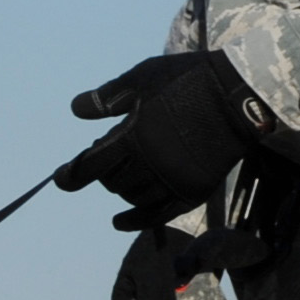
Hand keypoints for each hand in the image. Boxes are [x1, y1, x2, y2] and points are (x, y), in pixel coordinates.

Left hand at [54, 53, 277, 226]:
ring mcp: (172, 181)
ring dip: (120, 188)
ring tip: (122, 173)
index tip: (59, 179)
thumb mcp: (143, 78)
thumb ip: (108, 98)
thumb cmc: (188, 80)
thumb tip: (75, 109)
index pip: (91, 166)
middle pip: (111, 182)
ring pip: (132, 198)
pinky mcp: (191, 192)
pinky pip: (156, 216)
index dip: (71, 175)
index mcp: (134, 137)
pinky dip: (134, 220)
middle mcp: (150, 165)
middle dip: (102, 171)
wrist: (239, 95)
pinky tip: (119, 221)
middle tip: (108, 154)